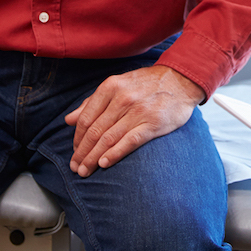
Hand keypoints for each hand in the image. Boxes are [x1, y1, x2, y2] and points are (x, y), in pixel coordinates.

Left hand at [65, 65, 204, 176]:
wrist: (181, 79)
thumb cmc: (148, 83)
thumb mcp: (119, 84)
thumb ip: (94, 101)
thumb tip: (69, 119)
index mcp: (112, 86)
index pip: (86, 117)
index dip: (77, 137)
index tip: (75, 150)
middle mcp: (123, 98)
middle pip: (95, 131)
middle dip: (82, 152)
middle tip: (76, 167)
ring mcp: (138, 111)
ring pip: (108, 139)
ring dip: (93, 158)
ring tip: (85, 170)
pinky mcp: (152, 124)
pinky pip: (129, 142)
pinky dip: (114, 154)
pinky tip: (104, 164)